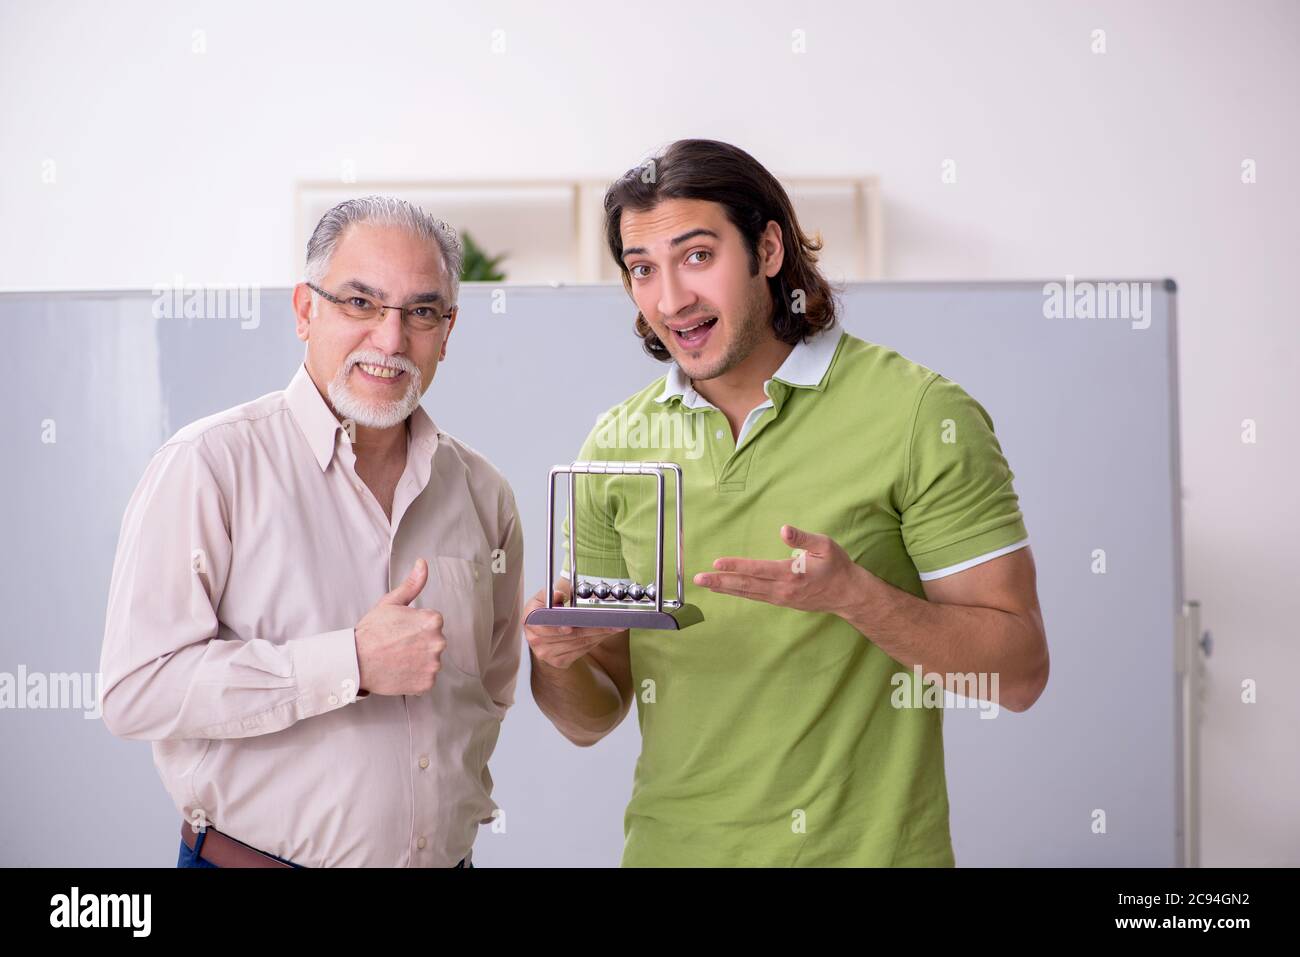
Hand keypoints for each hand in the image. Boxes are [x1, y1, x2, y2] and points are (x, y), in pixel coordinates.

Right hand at [354, 558, 446, 695]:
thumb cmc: (372, 631)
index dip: (414, 626)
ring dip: (418, 660)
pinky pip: (426, 679)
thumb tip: (422, 563)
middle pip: (433, 641)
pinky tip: (400, 670)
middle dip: (419, 642)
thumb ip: (412, 584)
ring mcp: (433, 665)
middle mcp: (438, 642)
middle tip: (397, 645)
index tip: (400, 630)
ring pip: (430, 660)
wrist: (355, 661)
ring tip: (397, 658)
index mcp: (433, 620)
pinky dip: (415, 676)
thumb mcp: (391, 603)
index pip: (432, 622)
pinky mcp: (427, 683)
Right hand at [523, 581, 625, 669]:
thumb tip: (558, 594)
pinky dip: (595, 641)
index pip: (545, 625)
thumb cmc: (545, 613)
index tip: (571, 626)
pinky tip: (605, 633)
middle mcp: (535, 639)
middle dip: (593, 627)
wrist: (541, 636)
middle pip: (570, 635)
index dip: (558, 627)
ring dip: (599, 634)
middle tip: (612, 621)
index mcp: (530, 620)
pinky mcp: (559, 661)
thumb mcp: (543, 598)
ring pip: (579, 643)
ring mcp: (547, 653)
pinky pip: (581, 650)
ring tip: (614, 626)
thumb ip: (549, 594)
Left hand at [693, 525, 868, 616]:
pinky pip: (755, 597)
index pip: (757, 569)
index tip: (716, 563)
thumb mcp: (825, 545)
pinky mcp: (782, 602)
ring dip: (725, 589)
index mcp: (791, 574)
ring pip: (748, 593)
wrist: (848, 594)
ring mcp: (781, 598)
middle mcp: (782, 589)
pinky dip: (738, 593)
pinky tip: (727, 589)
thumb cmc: (836, 566)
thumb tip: (783, 530)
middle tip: (698, 579)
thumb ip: (803, 538)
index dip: (736, 565)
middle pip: (746, 585)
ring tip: (706, 585)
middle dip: (720, 582)